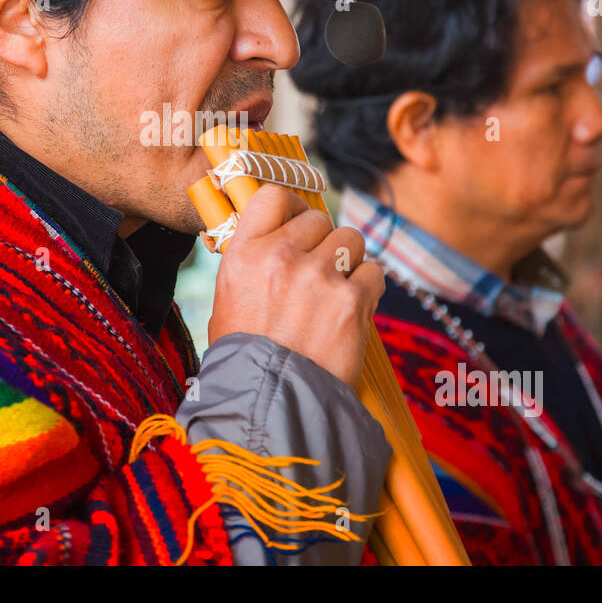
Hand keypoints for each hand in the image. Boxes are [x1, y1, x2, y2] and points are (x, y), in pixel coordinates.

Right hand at [206, 183, 383, 389]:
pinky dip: (367, 289)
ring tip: (334, 295)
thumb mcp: (228, 302)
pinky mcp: (352, 300)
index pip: (274, 195)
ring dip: (347, 262)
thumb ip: (253, 262)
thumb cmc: (246, 359)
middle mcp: (281, 257)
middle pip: (319, 219)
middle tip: (316, 276)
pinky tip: (350, 313)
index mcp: (244, 253)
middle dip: (321, 243)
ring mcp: (319, 276)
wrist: (272, 407)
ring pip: (350, 239)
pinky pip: (373, 272)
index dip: (291, 206)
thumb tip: (278, 236)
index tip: (298, 223)